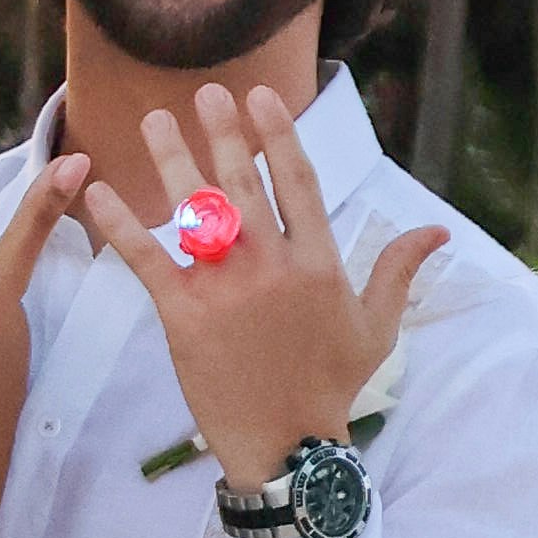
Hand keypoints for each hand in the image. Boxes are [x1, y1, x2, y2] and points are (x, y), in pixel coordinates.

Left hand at [77, 79, 443, 486]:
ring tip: (152, 120)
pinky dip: (121, 223)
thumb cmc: (331, 387)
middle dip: (223, 132)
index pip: (298, 182)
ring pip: (196, 210)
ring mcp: (226, 290)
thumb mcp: (377, 327)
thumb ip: (397, 270)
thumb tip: (437, 230)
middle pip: (244, 183)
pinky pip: (148, 259)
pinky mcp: (184, 316)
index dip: (277, 135)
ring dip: (172, 160)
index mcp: (318, 263)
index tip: (261, 98)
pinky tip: (99, 190)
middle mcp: (273, 266)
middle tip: (205, 91)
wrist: (287, 446)